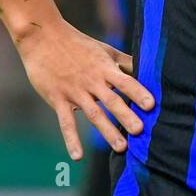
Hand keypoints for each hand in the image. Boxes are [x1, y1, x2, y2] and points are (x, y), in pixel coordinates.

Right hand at [17, 18, 154, 159]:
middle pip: (112, 100)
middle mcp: (92, 81)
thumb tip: (147, 67)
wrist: (43, 38)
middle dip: (126, 116)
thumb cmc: (78, 44)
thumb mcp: (105, 50)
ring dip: (108, 131)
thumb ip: (124, 61)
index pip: (126, 81)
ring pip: (94, 114)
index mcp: (104, 68)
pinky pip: (66, 123)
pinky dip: (72, 140)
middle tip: (141, 131)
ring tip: (122, 147)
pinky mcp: (58, 99)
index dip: (139, 92)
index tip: (152, 105)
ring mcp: (75, 91)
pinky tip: (78, 156)